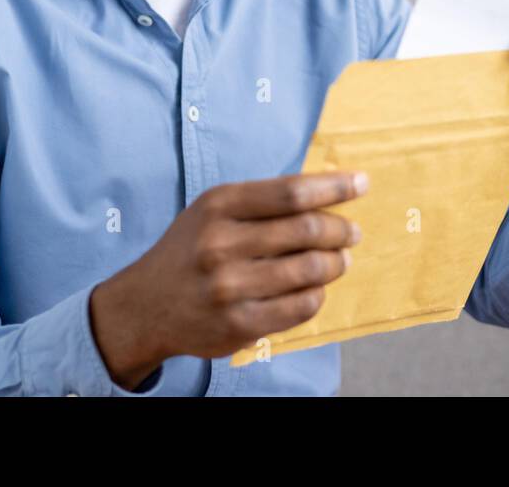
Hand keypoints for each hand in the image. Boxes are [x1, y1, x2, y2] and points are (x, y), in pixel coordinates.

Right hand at [89, 172, 365, 388]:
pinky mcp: (239, 324)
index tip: (362, 184)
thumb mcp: (215, 209)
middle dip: (341, 229)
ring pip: (311, 269)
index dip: (335, 187)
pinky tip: (315, 287)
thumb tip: (331, 191)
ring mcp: (229, 287)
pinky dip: (318, 293)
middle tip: (352, 232)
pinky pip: (302, 305)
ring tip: (340, 260)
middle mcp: (221, 244)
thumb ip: (265, 200)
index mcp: (219, 205)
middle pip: (308, 229)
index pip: (292, 192)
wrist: (146, 305)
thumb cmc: (192, 248)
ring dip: (336, 263)